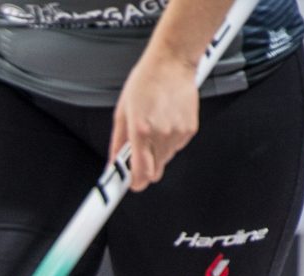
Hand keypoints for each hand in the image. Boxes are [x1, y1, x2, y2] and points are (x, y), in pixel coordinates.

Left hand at [109, 51, 199, 192]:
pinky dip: (170, 141)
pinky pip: (177, 147)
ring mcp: (178, 133)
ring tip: (154, 126)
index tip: (129, 185)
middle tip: (138, 152)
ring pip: (165, 159)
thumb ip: (117, 142)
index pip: (140, 174)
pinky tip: (166, 121)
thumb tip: (113, 163)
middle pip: (154, 172)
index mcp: (140, 131)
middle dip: (145, 167)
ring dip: (157, 152)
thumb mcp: (122, 112)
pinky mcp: (190, 129)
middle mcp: (161, 135)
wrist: (172, 62)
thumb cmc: (145, 82)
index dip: (134, 183)